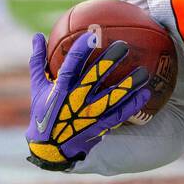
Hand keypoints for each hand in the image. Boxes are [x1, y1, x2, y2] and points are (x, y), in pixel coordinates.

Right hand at [25, 33, 151, 171]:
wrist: (49, 147)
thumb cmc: (43, 112)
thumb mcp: (37, 86)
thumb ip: (38, 61)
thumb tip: (36, 35)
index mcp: (60, 89)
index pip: (71, 65)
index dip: (81, 50)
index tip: (92, 36)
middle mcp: (76, 100)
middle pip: (95, 78)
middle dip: (109, 61)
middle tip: (123, 46)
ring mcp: (90, 114)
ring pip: (113, 97)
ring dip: (129, 84)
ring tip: (143, 72)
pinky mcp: (100, 126)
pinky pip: (120, 114)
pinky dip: (134, 104)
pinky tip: (146, 93)